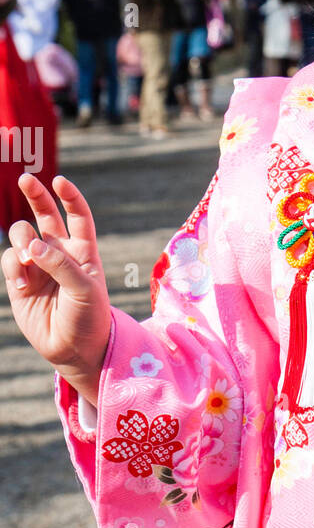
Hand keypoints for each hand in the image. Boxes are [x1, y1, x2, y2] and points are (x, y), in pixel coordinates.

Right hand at [1, 175, 111, 407]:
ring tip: (28, 255)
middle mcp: (59, 253)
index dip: (69, 197)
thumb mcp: (84, 289)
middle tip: (25, 179)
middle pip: (45, 215)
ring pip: (21, 235)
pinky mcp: (19, 280)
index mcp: (82, 250)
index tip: (59, 181)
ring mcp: (37, 265)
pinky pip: (9, 261)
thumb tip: (32, 245)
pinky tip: (24, 281)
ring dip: (21, 238)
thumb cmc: (89, 317)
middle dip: (35, 194)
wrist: (74, 348)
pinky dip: (13, 265)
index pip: (77, 216)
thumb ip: (60, 265)